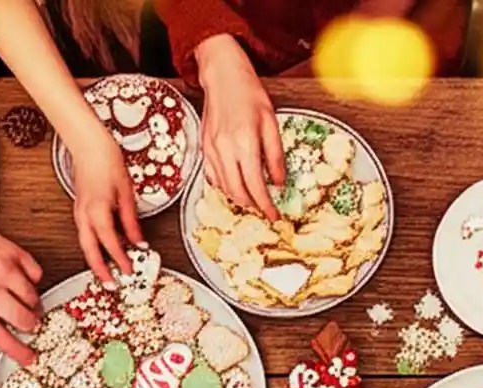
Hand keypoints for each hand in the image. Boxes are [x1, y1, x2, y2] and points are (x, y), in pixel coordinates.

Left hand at [0, 196, 42, 365]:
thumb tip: (4, 334)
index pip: (4, 340)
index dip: (21, 353)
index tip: (30, 358)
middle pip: (26, 320)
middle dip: (30, 326)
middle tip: (29, 324)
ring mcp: (6, 272)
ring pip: (34, 298)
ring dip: (31, 304)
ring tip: (21, 300)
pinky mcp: (16, 255)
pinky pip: (37, 275)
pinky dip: (32, 280)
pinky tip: (21, 280)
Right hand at [70, 129, 142, 287]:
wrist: (89, 146)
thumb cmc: (107, 162)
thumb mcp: (126, 193)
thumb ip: (131, 221)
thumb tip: (139, 241)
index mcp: (97, 210)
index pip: (109, 242)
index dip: (119, 259)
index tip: (129, 271)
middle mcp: (84, 214)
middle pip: (90, 250)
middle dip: (99, 270)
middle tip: (110, 286)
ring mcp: (79, 213)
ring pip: (85, 243)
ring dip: (95, 260)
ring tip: (107, 273)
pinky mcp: (79, 210)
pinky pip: (85, 234)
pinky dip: (93, 246)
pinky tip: (103, 251)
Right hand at [197, 35, 284, 219]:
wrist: (223, 76)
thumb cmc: (248, 93)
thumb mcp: (271, 122)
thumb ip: (275, 154)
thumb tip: (278, 181)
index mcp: (245, 142)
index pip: (255, 185)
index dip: (265, 205)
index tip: (274, 215)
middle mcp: (225, 149)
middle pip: (237, 191)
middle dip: (252, 206)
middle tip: (264, 210)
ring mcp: (211, 149)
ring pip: (223, 187)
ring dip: (238, 198)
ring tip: (253, 200)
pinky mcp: (204, 147)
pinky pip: (212, 176)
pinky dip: (224, 186)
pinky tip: (235, 185)